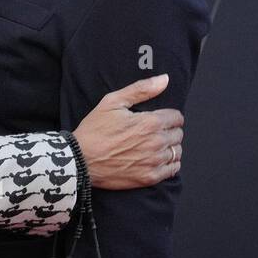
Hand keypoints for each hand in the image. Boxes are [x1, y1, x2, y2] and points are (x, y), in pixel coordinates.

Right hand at [73, 73, 182, 189]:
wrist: (79, 159)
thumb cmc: (94, 130)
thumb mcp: (112, 102)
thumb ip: (141, 89)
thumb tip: (164, 80)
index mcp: (150, 122)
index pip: (177, 117)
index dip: (168, 116)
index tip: (159, 119)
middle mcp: (156, 142)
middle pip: (178, 134)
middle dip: (169, 131)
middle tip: (154, 132)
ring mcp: (153, 161)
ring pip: (177, 152)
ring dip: (169, 147)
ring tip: (155, 146)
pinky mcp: (149, 177)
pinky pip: (172, 170)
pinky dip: (169, 164)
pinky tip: (157, 160)